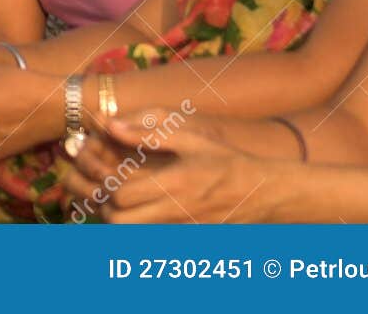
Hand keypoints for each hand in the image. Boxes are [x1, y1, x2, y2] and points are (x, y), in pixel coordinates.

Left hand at [60, 109, 271, 222]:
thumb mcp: (192, 139)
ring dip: (118, 221)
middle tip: (103, 191)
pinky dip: (138, 231)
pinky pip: (151, 242)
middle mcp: (175, 212)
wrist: (263, 194)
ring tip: (117, 202)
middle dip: (104, 208)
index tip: (103, 173)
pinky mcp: (187, 240)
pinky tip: (139, 214)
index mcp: (174, 184)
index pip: (121, 195)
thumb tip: (111, 125)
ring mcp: (181, 230)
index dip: (104, 186)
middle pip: (119, 222)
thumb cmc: (225, 161)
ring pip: (132, 236)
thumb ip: (150, 134)